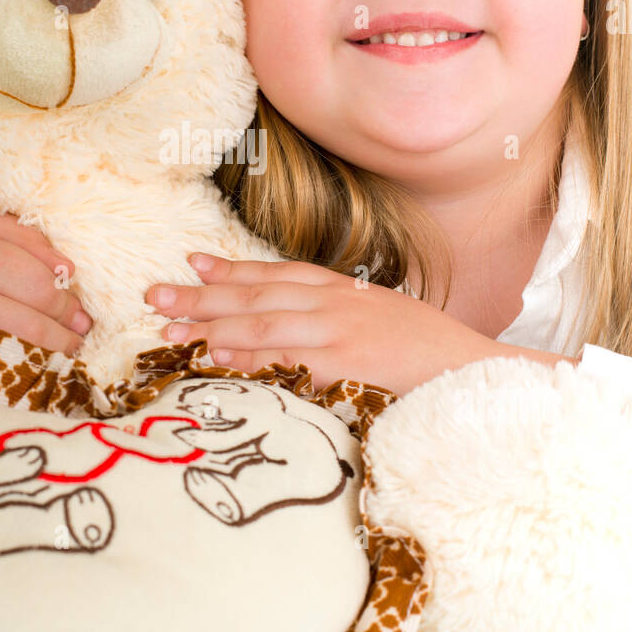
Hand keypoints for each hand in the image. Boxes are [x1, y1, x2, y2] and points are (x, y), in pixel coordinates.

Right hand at [0, 197, 92, 356]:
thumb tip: (67, 270)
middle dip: (61, 335)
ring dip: (38, 358)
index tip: (80, 313)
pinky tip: (17, 367)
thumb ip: (19, 238)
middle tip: (77, 339)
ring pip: (2, 351)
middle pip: (25, 322)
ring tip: (59, 356)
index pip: (37, 285)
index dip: (66, 304)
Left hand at [145, 252, 496, 397]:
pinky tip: (215, 359)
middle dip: (202, 295)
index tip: (193, 262)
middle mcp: (336, 303)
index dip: (232, 269)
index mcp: (344, 291)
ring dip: (210, 325)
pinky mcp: (345, 362)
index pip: (277, 274)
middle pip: (257, 295)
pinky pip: (286, 359)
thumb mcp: (382, 321)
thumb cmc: (429, 354)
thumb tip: (302, 330)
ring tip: (169, 329)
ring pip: (262, 323)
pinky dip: (247, 357)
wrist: (475, 369)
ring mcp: (339, 330)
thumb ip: (340, 319)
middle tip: (156, 295)